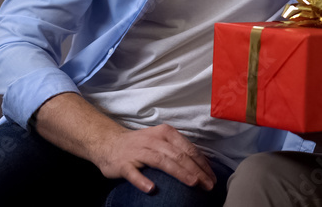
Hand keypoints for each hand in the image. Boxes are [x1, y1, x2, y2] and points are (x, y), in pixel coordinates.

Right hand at [92, 123, 216, 193]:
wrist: (108, 142)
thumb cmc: (140, 144)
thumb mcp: (161, 141)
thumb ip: (179, 150)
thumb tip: (202, 166)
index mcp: (165, 133)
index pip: (188, 149)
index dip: (202, 163)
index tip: (212, 177)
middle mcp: (153, 140)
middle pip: (179, 155)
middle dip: (196, 170)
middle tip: (208, 185)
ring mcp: (138, 151)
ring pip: (161, 161)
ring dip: (178, 172)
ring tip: (192, 183)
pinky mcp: (124, 164)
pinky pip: (134, 173)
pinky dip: (142, 180)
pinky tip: (151, 189)